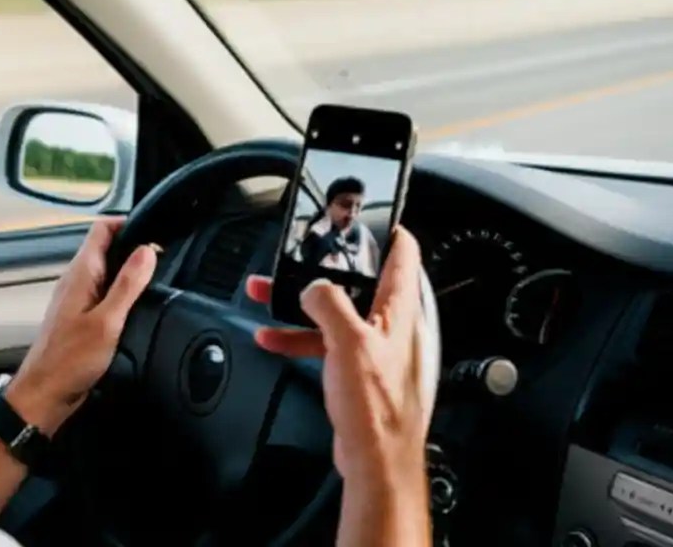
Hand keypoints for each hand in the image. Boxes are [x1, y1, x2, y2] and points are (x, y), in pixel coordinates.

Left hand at [5, 218, 156, 435]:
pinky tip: (136, 305)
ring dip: (129, 269)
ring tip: (154, 277)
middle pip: (106, 247)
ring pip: (106, 270)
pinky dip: (122, 291)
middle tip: (161, 255)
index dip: (127, 222)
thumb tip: (147, 251)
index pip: (102, 229)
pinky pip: (104, 292)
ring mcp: (78, 298)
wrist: (45, 394)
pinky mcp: (81, 316)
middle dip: (133, 246)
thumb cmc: (69, 362)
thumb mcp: (107, 321)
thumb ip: (128, 285)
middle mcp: (76, 281)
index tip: (153, 230)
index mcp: (80, 274)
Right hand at [247, 227, 430, 487]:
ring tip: (269, 294)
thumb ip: (328, 303)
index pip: (403, 253)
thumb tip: (314, 286)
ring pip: (336, 311)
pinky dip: (300, 336)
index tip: (371, 213)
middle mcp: (390, 325)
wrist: (376, 459)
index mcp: (398, 309)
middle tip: (301, 255)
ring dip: (303, 302)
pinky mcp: (358, 370)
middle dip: (326, 267)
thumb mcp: (348, 341)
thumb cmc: (378, 407)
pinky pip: (326, 342)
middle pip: (359, 280)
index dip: (388, 228)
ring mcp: (374, 347)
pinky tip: (274, 338)